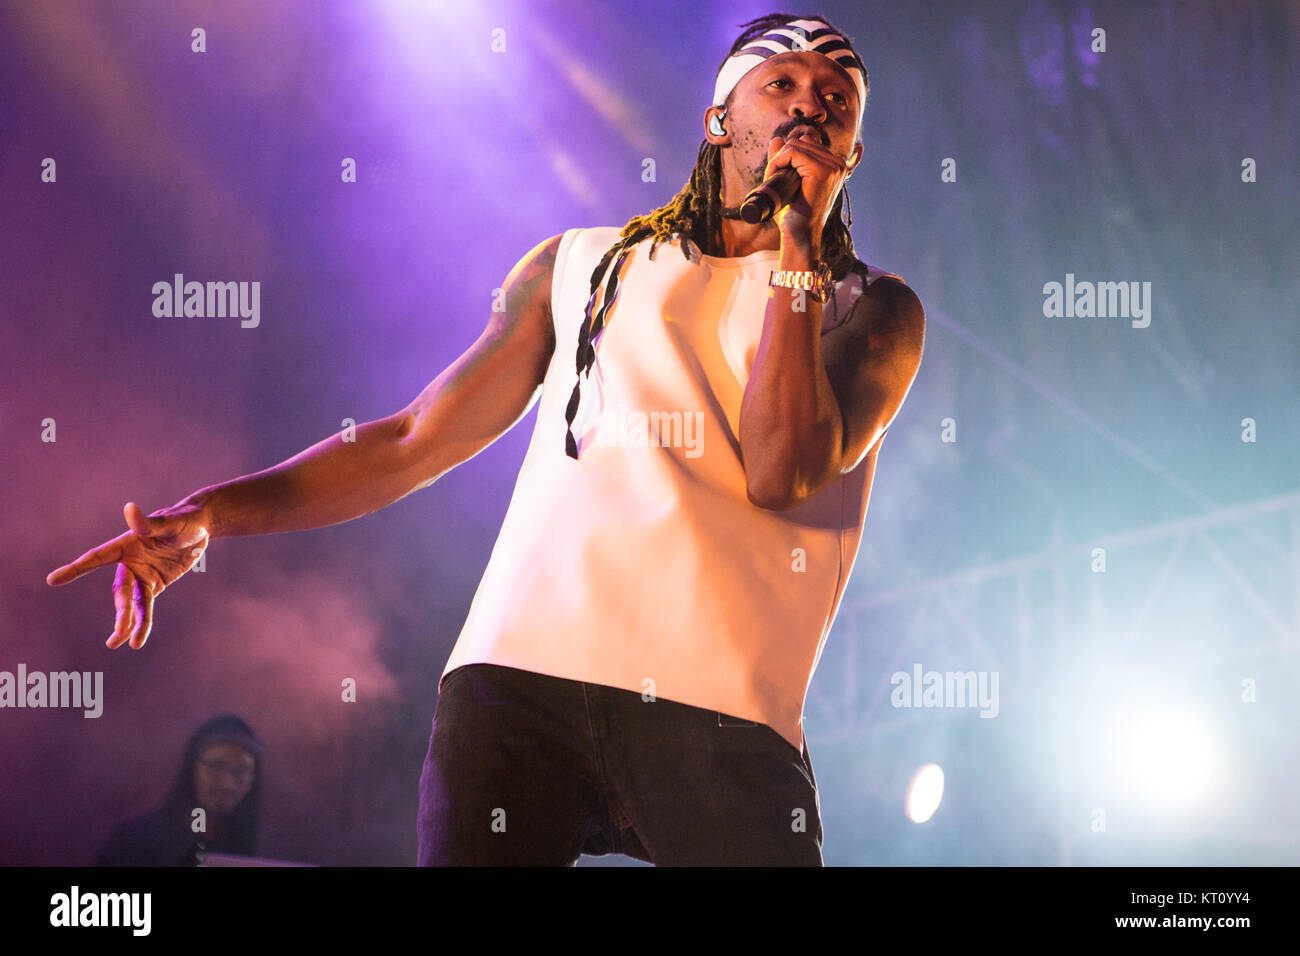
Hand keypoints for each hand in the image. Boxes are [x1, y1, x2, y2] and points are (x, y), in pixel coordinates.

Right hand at [47, 501, 210, 648]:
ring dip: (126, 624)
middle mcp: (130, 562)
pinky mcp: (155, 584)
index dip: (76, 569)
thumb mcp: (170, 522)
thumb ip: (149, 523)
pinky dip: (143, 623)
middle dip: (120, 612)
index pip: (97, 558)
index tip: (52, 580)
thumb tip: (130, 508)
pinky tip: (137, 641)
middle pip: (120, 591)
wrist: (200, 526)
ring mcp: (142, 575)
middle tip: (117, 634)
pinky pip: (146, 606)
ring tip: (117, 644)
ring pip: (131, 603)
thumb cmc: (183, 518)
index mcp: (127, 544)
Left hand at [763, 129, 850, 251]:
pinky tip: (774, 175)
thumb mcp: (788, 181)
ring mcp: (832, 166)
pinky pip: (792, 152)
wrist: (799, 234)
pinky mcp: (821, 171)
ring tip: (774, 179)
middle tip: (773, 178)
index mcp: (834, 166)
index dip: (788, 155)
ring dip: (778, 160)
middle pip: (802, 140)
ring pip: (795, 145)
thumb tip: (777, 139)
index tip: (778, 174)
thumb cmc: (794, 213)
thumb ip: (783, 159)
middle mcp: (837, 164)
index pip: (808, 142)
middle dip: (782, 156)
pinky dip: (777, 162)